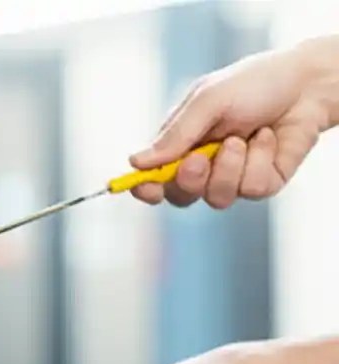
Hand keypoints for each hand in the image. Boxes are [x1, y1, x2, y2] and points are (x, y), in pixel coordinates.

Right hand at [131, 36, 338, 208]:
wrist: (308, 84)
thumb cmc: (255, 83)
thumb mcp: (207, 100)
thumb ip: (175, 135)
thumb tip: (136, 162)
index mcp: (182, 143)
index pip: (153, 177)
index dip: (145, 189)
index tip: (145, 189)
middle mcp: (204, 164)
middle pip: (181, 196)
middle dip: (190, 180)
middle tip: (200, 157)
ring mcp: (234, 176)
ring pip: (217, 198)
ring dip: (230, 167)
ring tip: (244, 137)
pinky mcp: (263, 182)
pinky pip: (251, 189)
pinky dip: (259, 161)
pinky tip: (267, 138)